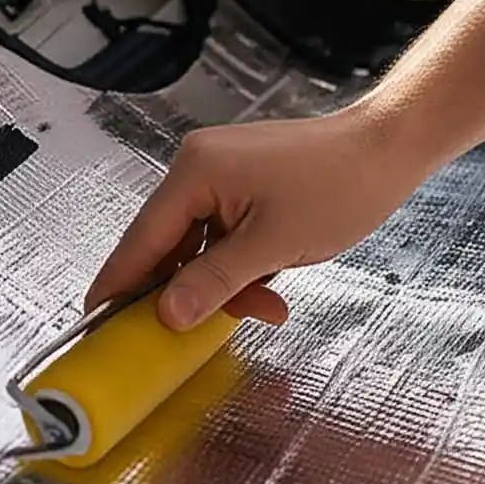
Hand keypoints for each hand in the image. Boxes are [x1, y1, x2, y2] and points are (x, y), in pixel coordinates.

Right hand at [85, 108, 431, 330]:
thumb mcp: (273, 246)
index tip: (95, 323)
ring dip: (227, 285)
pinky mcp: (243, 187)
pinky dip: (242, 268)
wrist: (389, 150)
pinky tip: (271, 288)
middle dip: (193, 293)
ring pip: (201, 250)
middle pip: (169, 248)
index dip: (118, 285)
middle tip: (202, 333)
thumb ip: (215, 281)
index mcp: (194, 173)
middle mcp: (198, 169)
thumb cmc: (340, 185)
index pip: (140, 240)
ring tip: (269, 305)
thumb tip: (168, 314)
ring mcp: (221, 177)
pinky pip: (224, 238)